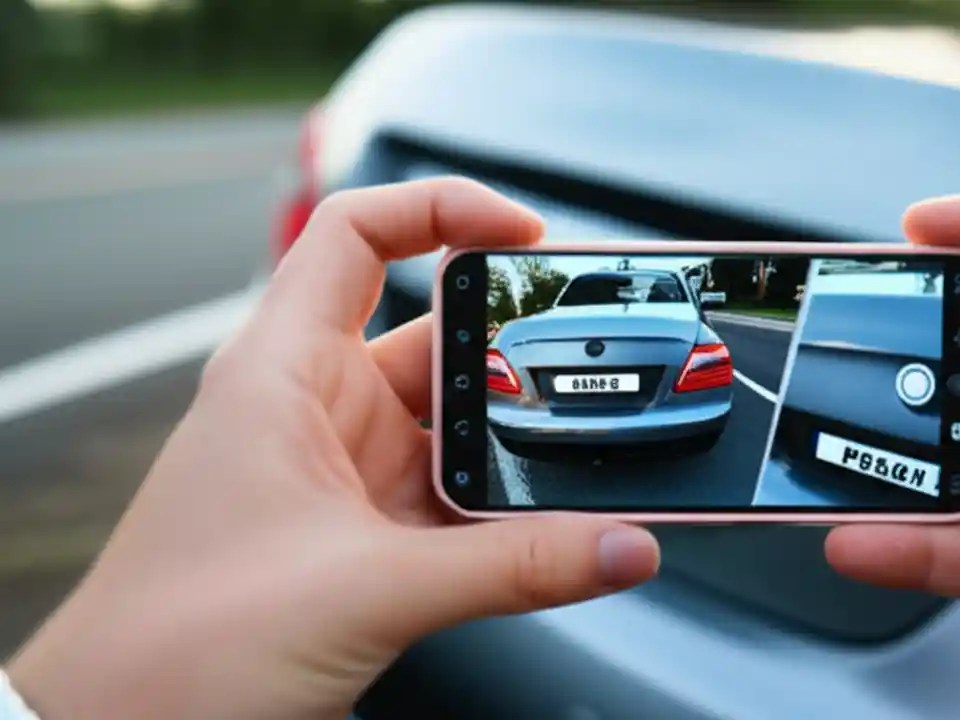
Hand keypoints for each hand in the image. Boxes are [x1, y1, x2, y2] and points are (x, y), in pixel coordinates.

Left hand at [7, 179, 659, 718]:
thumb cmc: (178, 647)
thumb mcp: (368, 590)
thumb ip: (513, 568)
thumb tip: (621, 545)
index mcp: (283, 373)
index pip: (358, 236)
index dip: (443, 211)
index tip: (525, 238)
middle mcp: (315, 411)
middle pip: (437, 343)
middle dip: (514, 361)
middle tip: (587, 379)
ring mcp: (343, 476)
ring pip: (454, 433)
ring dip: (515, 453)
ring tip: (580, 470)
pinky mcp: (364, 539)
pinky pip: (454, 503)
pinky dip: (504, 516)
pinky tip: (549, 534)